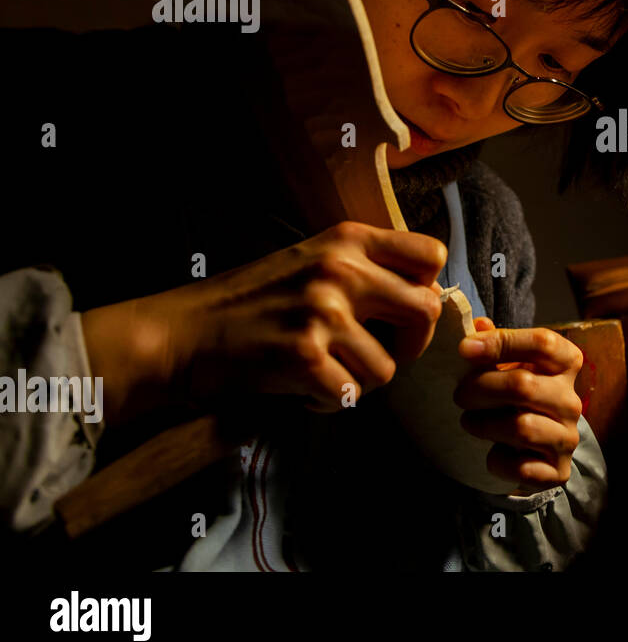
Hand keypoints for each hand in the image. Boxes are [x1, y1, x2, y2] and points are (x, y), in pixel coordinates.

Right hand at [81, 221, 446, 423]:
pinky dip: (330, 401)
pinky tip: (304, 387)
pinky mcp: (304, 356)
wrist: (183, 333)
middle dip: (409, 345)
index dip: (427, 290)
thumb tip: (426, 297)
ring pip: (388, 367)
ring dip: (360, 380)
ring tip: (324, 370)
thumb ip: (366, 269)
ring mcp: (323, 312)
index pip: (430, 254)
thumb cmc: (253, 301)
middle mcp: (341, 270)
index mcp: (348, 240)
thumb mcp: (313, 260)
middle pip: (425, 311)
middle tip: (377, 353)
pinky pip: (351, 395)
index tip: (403, 312)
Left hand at [454, 317, 583, 494]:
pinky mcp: (558, 472)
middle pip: (523, 385)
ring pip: (520, 427)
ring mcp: (567, 437)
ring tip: (469, 421)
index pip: (543, 342)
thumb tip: (478, 324)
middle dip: (479, 388)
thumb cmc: (516, 399)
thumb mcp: (508, 366)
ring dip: (483, 424)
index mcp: (565, 365)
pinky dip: (497, 460)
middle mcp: (571, 400)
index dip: (501, 342)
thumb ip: (494, 343)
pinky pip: (521, 466)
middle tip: (460, 394)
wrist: (532, 452)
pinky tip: (492, 453)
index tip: (464, 349)